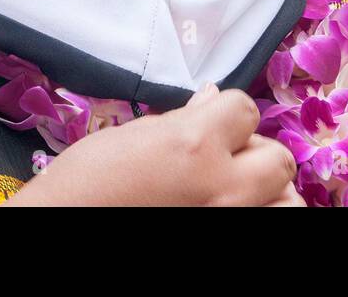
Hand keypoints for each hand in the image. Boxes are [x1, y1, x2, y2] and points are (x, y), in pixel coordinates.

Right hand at [6, 84, 302, 206]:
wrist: (59, 228)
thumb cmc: (85, 182)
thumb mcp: (129, 138)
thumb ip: (180, 121)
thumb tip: (210, 98)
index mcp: (194, 144)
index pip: (246, 109)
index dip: (227, 116)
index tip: (209, 126)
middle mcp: (221, 186)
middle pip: (278, 158)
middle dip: (254, 154)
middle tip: (225, 162)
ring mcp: (226, 221)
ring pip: (288, 203)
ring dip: (268, 193)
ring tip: (238, 192)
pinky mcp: (221, 248)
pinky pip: (269, 224)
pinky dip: (258, 213)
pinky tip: (235, 209)